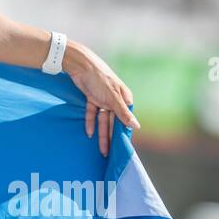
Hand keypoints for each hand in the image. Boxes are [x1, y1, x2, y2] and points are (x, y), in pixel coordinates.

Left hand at [63, 40, 138, 156]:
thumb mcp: (113, 97)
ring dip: (101, 134)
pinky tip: (89, 133)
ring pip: (103, 120)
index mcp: (125, 99)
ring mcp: (103, 99)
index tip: (123, 148)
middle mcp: (115, 100)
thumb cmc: (100, 78)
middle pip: (114, 122)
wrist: (81, 65)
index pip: (126, 120)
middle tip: (110, 154)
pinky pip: (92, 114)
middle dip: (111, 138)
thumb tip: (136, 126)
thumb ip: (123, 112)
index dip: (124, 133)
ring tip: (101, 150)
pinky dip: (90, 123)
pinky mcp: (91, 98)